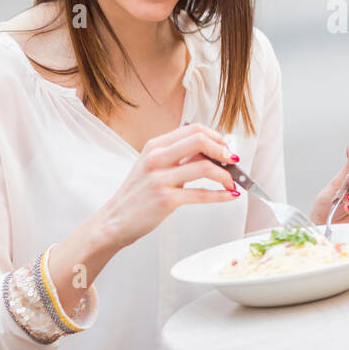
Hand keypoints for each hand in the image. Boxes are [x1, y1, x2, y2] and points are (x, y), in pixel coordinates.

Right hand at [99, 123, 241, 247]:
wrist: (115, 220)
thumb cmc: (138, 194)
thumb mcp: (154, 166)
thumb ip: (179, 156)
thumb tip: (212, 150)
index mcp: (155, 145)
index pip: (194, 129)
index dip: (216, 137)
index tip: (227, 148)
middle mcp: (157, 157)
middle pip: (200, 140)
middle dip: (223, 150)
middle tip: (234, 161)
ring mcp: (160, 178)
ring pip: (204, 167)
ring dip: (226, 175)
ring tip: (233, 183)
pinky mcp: (165, 199)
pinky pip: (201, 194)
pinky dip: (221, 195)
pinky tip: (230, 196)